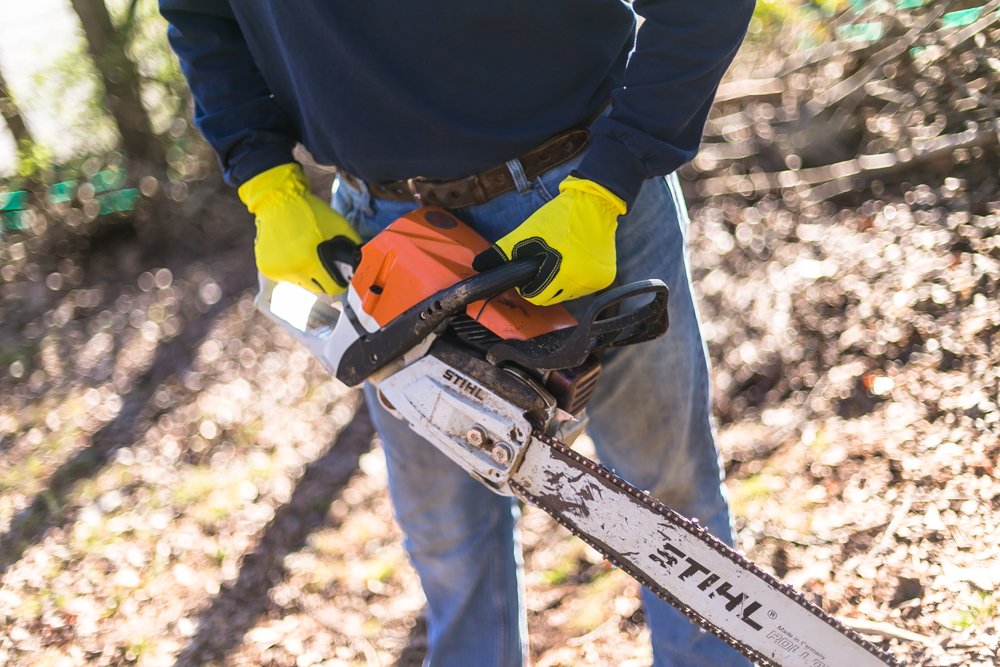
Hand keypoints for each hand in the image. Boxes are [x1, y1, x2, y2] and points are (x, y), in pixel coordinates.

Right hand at [239, 163, 361, 294]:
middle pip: (316, 288)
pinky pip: (286, 276)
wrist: (277, 200)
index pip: (332, 289)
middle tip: (323, 261)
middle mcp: (292, 269)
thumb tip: (362, 262)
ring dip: (306, 273)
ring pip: (300, 283)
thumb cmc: (311, 212)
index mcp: (311, 261)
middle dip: (323, 277)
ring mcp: (277, 270)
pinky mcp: (267, 268)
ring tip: (305, 251)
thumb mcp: (340, 226)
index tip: (340, 275)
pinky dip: (291, 267)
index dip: (340, 282)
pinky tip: (292, 251)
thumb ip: (352, 246)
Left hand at [472, 176, 625, 305]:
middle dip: (542, 284)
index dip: (527, 285)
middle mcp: (582, 282)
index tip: (528, 270)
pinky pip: (582, 287)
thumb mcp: (527, 232)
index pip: (537, 296)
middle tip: (542, 263)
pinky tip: (572, 260)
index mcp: (563, 272)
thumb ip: (503, 252)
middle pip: (552, 298)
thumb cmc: (559, 216)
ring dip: (559, 282)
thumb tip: (480, 265)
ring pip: (567, 294)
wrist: (595, 203)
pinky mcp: (606, 277)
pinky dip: (574, 278)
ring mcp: (595, 281)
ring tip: (558, 259)